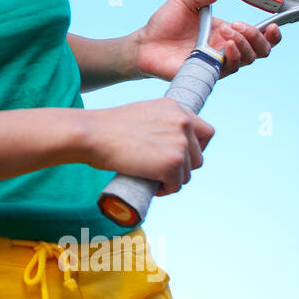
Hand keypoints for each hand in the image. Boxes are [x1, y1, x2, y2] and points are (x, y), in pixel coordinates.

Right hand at [84, 100, 214, 196]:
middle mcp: (183, 123)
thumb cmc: (107, 126)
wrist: (92, 134)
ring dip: (172, 179)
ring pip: (188, 174)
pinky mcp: (171, 164)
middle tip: (161, 171)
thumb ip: (160, 123)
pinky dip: (165, 190)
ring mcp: (180, 144)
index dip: (196, 148)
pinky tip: (152, 186)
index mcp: (176, 108)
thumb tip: (165, 143)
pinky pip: (176, 186)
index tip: (180, 156)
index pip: (206, 132)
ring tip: (152, 178)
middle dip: (183, 167)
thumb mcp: (142, 113)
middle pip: (199, 157)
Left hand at [133, 0, 281, 80]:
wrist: (145, 43)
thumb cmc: (164, 23)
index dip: (272, 34)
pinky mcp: (208, 72)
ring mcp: (218, 62)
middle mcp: (225, 49)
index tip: (274, 25)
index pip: (258, 37)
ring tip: (227, 31)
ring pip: (248, 60)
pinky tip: (225, 45)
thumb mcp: (182, 1)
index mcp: (225, 32)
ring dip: (244, 44)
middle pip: (260, 51)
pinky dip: (232, 56)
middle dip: (257, 37)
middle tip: (238, 25)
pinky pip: (229, 68)